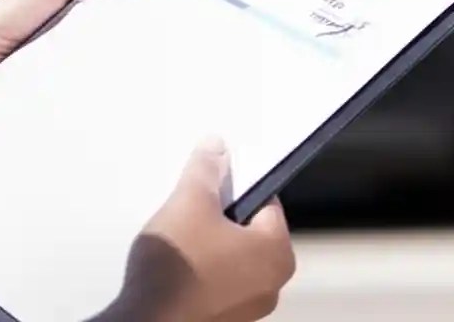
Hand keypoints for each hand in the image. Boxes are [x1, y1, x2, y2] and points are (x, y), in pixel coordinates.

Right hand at [99, 140, 296, 321]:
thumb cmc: (176, 271)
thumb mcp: (189, 202)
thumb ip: (206, 170)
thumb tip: (216, 149)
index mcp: (277, 253)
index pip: (266, 202)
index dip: (238, 185)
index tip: (218, 181)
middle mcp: (270, 284)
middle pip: (249, 230)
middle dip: (220, 216)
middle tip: (193, 211)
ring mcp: (247, 306)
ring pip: (231, 256)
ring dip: (209, 243)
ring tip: (181, 239)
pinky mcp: (223, 318)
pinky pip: (216, 281)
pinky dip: (201, 269)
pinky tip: (176, 265)